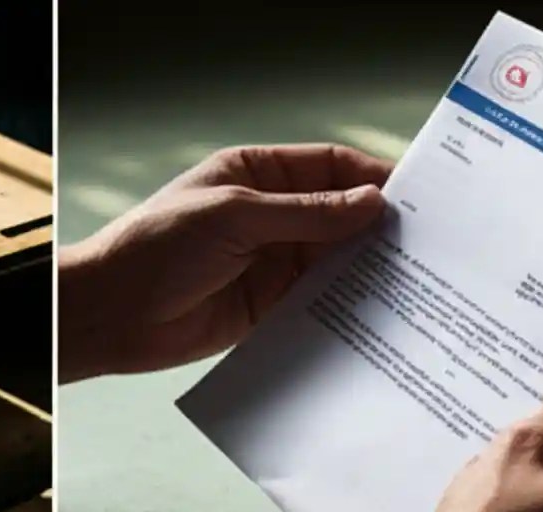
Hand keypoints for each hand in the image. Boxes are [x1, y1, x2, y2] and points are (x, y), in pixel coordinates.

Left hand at [58, 144, 392, 381]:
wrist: (110, 314)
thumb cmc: (156, 247)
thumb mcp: (234, 216)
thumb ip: (306, 213)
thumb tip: (372, 203)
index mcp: (256, 175)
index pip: (329, 167)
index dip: (373, 177)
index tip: (419, 196)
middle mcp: (269, 216)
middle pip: (339, 215)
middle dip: (379, 228)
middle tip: (432, 245)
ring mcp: (269, 262)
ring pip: (334, 261)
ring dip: (368, 270)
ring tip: (417, 282)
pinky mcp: (268, 308)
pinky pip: (317, 303)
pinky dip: (346, 307)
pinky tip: (378, 314)